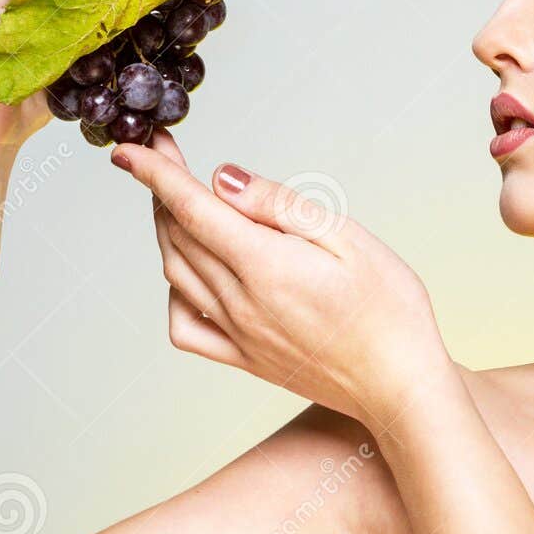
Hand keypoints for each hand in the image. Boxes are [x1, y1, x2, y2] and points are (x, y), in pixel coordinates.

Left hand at [113, 131, 453, 427]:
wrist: (401, 387)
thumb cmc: (390, 309)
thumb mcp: (348, 238)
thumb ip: (279, 206)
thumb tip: (222, 178)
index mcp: (265, 266)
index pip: (192, 208)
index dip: (156, 173)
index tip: (132, 147)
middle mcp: (241, 303)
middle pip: (178, 236)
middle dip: (163, 189)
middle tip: (167, 153)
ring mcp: (238, 336)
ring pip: (176, 273)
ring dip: (167, 230)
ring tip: (178, 199)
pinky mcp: (243, 360)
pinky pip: (185, 325)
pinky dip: (174, 290)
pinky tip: (191, 271)